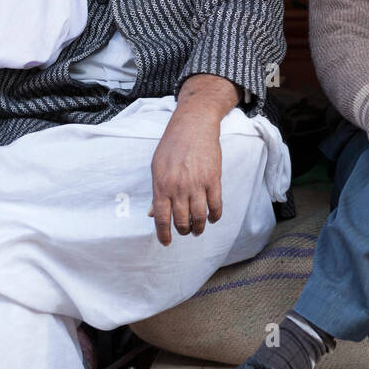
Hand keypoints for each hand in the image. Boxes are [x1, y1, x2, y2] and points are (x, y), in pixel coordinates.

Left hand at [149, 107, 223, 246]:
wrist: (194, 126)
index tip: (166, 242)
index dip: (163, 234)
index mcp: (162, 185)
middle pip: (181, 220)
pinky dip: (215, 216)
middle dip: (183, 230)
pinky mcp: (213, 179)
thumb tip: (152, 214)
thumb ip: (157, 191)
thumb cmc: (172, 145)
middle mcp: (179, 188)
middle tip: (186, 231)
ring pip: (199, 216)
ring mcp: (197, 184)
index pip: (161, 218)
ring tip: (198, 229)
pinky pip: (216, 205)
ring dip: (199, 227)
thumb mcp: (157, 167)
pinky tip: (212, 218)